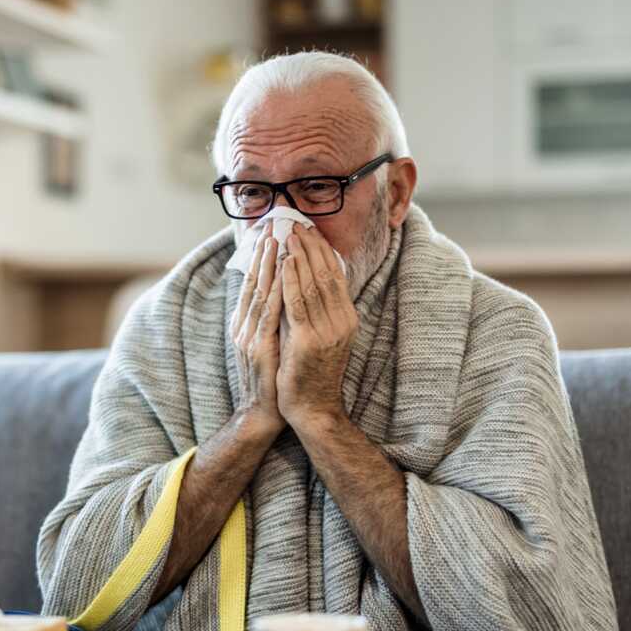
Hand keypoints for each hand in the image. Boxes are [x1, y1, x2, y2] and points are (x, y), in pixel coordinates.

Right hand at [230, 227, 284, 437]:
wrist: (264, 413)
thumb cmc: (271, 379)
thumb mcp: (268, 343)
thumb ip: (270, 320)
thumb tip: (280, 295)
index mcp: (245, 324)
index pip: (254, 284)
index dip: (261, 259)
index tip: (270, 234)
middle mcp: (244, 326)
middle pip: (254, 282)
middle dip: (264, 253)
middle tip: (273, 225)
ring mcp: (249, 337)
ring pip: (260, 293)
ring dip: (269, 265)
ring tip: (276, 240)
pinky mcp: (260, 349)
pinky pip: (270, 314)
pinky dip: (276, 291)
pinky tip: (283, 275)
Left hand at [277, 224, 357, 431]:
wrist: (313, 408)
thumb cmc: (311, 372)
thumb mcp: (320, 335)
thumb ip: (316, 310)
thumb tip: (303, 278)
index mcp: (346, 318)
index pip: (335, 275)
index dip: (322, 250)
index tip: (309, 229)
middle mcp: (341, 321)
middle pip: (326, 274)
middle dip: (311, 245)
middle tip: (297, 221)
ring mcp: (327, 331)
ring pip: (312, 284)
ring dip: (299, 255)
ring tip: (288, 233)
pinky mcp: (308, 341)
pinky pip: (298, 303)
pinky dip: (291, 280)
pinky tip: (284, 262)